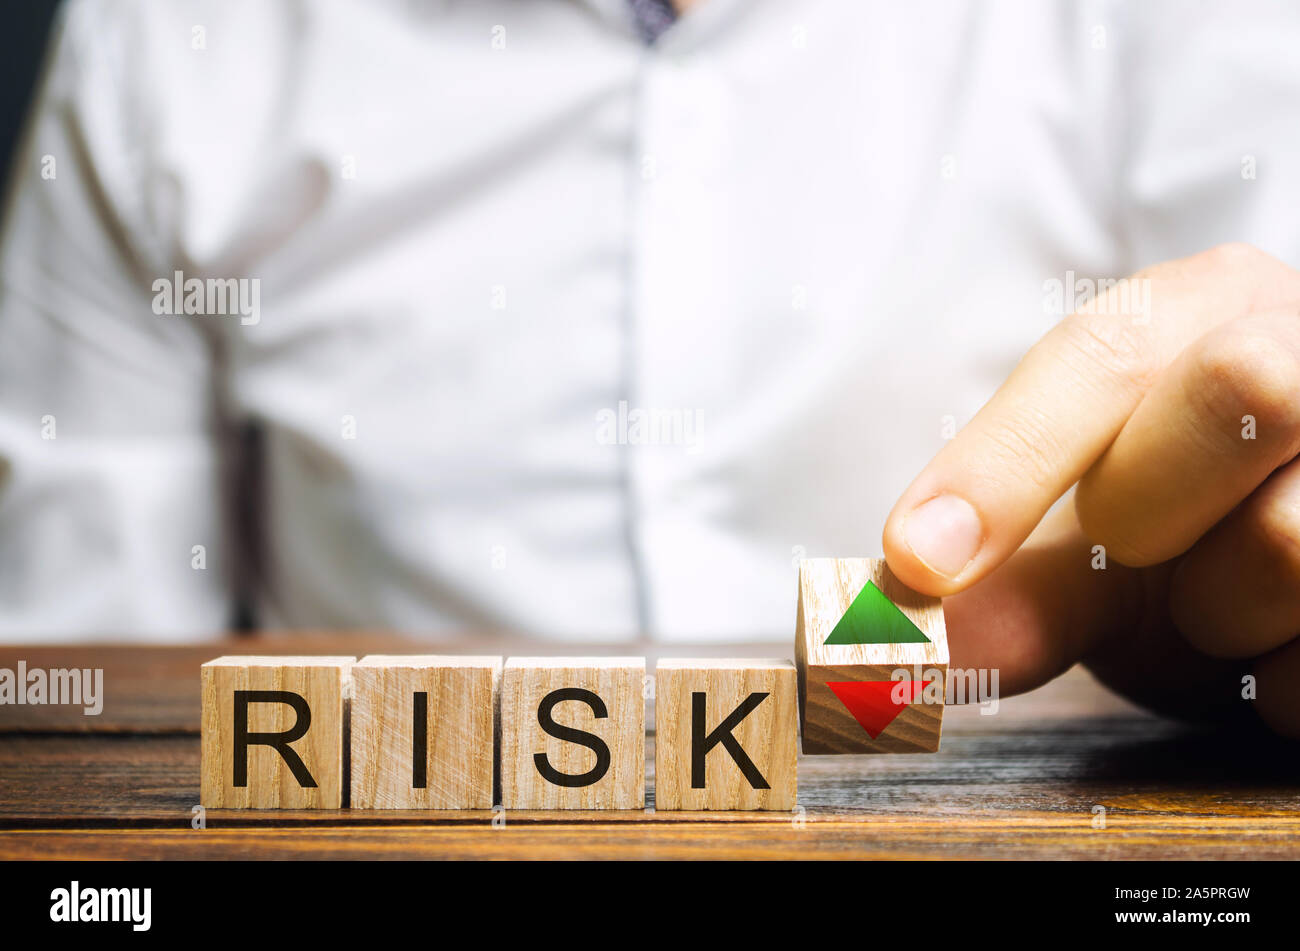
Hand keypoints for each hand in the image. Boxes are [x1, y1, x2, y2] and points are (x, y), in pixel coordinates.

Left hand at [882, 244, 1299, 736]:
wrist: (1284, 556)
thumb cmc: (1181, 523)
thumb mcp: (1088, 532)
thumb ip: (1000, 579)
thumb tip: (903, 649)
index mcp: (1212, 309)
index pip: (1107, 353)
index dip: (1004, 460)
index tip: (918, 558)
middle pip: (1249, 386)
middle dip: (1151, 502)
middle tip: (1129, 546)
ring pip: (1297, 538)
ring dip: (1217, 614)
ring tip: (1214, 599)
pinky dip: (1277, 684)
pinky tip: (1272, 648)